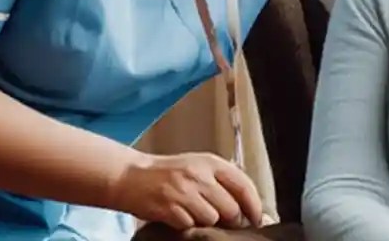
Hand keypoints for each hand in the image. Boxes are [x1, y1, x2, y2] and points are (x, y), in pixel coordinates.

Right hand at [109, 151, 264, 230]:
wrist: (130, 176)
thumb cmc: (168, 174)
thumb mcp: (198, 167)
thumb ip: (222, 182)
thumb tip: (249, 208)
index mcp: (210, 162)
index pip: (243, 185)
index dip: (254, 205)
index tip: (258, 218)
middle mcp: (199, 174)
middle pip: (231, 208)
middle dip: (231, 220)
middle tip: (222, 221)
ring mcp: (183, 191)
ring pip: (212, 220)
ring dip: (207, 224)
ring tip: (195, 215)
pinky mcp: (169, 207)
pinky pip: (190, 227)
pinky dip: (188, 226)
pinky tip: (179, 217)